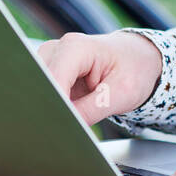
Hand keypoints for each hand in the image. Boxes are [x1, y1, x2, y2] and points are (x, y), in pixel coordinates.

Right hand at [33, 30, 161, 125]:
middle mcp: (57, 49)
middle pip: (39, 84)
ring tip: (78, 115)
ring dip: (52, 108)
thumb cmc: (134, 69)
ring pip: (37, 91)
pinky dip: (54, 106)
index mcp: (75, 47)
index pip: (52, 81)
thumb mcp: (121, 94)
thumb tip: (64, 128)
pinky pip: (42, 93)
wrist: (138, 59)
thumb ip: (89, 112)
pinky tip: (72, 111)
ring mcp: (50, 59)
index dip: (56, 107)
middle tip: (71, 125)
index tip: (65, 127)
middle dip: (51, 108)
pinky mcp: (49, 71)